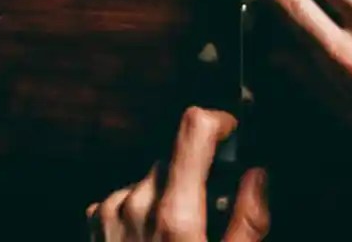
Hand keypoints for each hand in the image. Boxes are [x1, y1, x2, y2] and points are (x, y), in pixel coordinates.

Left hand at [86, 107, 268, 241]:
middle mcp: (136, 205)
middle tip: (208, 211)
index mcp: (175, 215)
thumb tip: (257, 177)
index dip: (218, 121)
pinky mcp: (94, 223)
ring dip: (167, 193)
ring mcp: (110, 213)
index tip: (229, 130)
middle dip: (194, 173)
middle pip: (174, 158)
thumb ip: (247, 221)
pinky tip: (152, 241)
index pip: (193, 129)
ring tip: (177, 236)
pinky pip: (125, 196)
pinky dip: (141, 209)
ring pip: (150, 176)